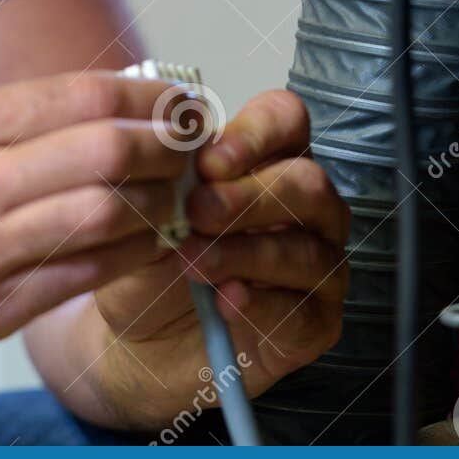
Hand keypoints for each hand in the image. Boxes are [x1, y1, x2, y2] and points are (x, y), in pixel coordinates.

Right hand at [0, 71, 190, 374]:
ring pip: (107, 216)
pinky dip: (130, 254)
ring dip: (159, 201)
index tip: (175, 96)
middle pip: (106, 152)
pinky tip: (148, 238)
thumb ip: (5, 117)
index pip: (79, 97)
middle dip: (167, 144)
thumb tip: (98, 100)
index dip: (146, 94)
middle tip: (193, 139)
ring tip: (178, 189)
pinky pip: (85, 276)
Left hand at [83, 89, 349, 428]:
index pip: (286, 119)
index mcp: (267, 160)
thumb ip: (166, 186)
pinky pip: (303, 311)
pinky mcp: (316, 324)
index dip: (256, 133)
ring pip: (307, 248)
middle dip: (250, 196)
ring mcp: (319, 265)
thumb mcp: (143, 215)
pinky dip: (261, 305)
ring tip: (194, 261)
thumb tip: (181, 164)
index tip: (208, 161)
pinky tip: (224, 302)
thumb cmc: (149, 261)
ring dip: (246, 252)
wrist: (139, 338)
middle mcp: (305, 207)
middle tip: (197, 211)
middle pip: (307, 183)